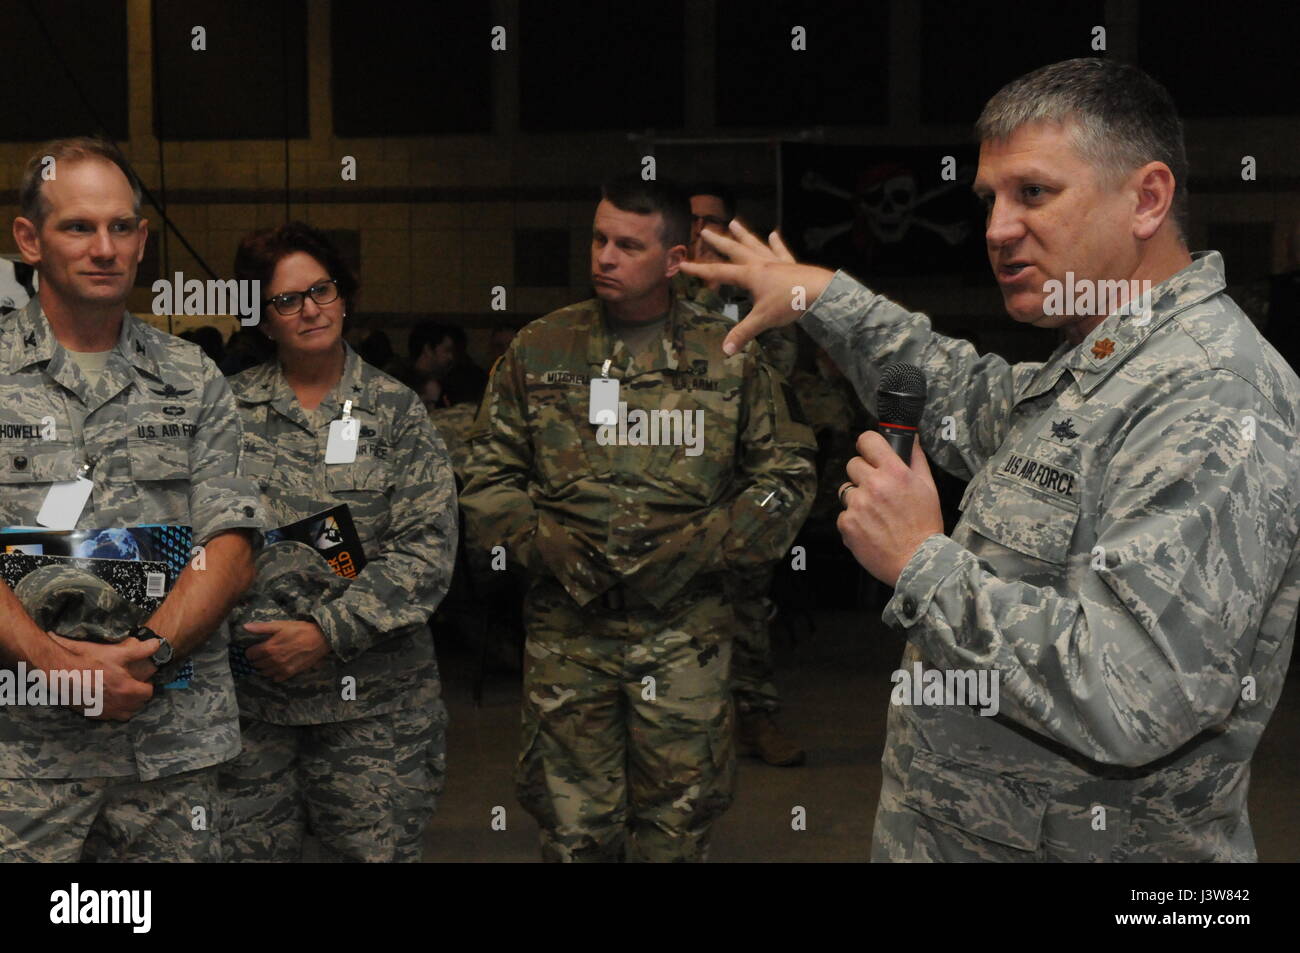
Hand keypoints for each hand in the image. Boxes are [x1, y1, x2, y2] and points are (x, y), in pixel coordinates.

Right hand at [47, 633, 155, 720]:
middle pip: (137, 705)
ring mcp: (104, 712)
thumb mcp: (117, 653)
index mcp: (127, 690)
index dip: (147, 685)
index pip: (147, 694)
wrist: (62, 672)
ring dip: (128, 706)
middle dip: (139, 696)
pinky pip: (109, 717)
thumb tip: (158, 644)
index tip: (143, 679)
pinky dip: (113, 710)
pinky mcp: (91, 714)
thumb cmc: (90, 661)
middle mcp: (117, 705)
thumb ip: (140, 650)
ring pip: (124, 714)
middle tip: (135, 685)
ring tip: (123, 694)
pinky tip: (108, 699)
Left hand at [243, 620, 330, 681]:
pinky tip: (278, 667)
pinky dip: (274, 674)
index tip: (254, 648)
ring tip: (268, 661)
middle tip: (261, 654)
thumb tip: (245, 627)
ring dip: (264, 668)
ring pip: (264, 672)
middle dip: (256, 659)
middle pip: (256, 664)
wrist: (320, 639)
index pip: (250, 654)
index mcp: (269, 647)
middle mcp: (273, 660)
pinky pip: (276, 678)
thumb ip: (262, 628)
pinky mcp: (290, 673)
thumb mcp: (281, 625)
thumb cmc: (300, 630)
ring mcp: (281, 668)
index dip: (250, 651)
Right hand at [677, 220, 834, 356]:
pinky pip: (781, 252)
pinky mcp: (791, 265)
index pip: (718, 272)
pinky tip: (774, 234)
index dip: (699, 270)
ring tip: (734, 222)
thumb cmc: (790, 303)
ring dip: (744, 235)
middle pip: (735, 250)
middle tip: (705, 229)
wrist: (822, 292)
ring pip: (755, 245)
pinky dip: (777, 244)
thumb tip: (725, 350)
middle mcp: (760, 264)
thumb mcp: (763, 319)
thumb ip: (743, 333)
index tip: (682, 265)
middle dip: (719, 241)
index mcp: (749, 275)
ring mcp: (776, 262)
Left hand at [837, 432, 944, 586]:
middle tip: (878, 491)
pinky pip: (844, 514)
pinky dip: (854, 520)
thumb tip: (909, 438)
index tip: (870, 453)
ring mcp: (857, 505)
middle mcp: (873, 485)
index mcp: (894, 472)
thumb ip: (916, 459)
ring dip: (857, 498)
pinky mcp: (847, 524)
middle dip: (863, 474)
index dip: (867, 445)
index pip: (867, 440)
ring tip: (875, 513)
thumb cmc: (925, 525)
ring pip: (846, 490)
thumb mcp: (928, 487)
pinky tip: (870, 528)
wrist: (916, 562)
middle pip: (853, 464)